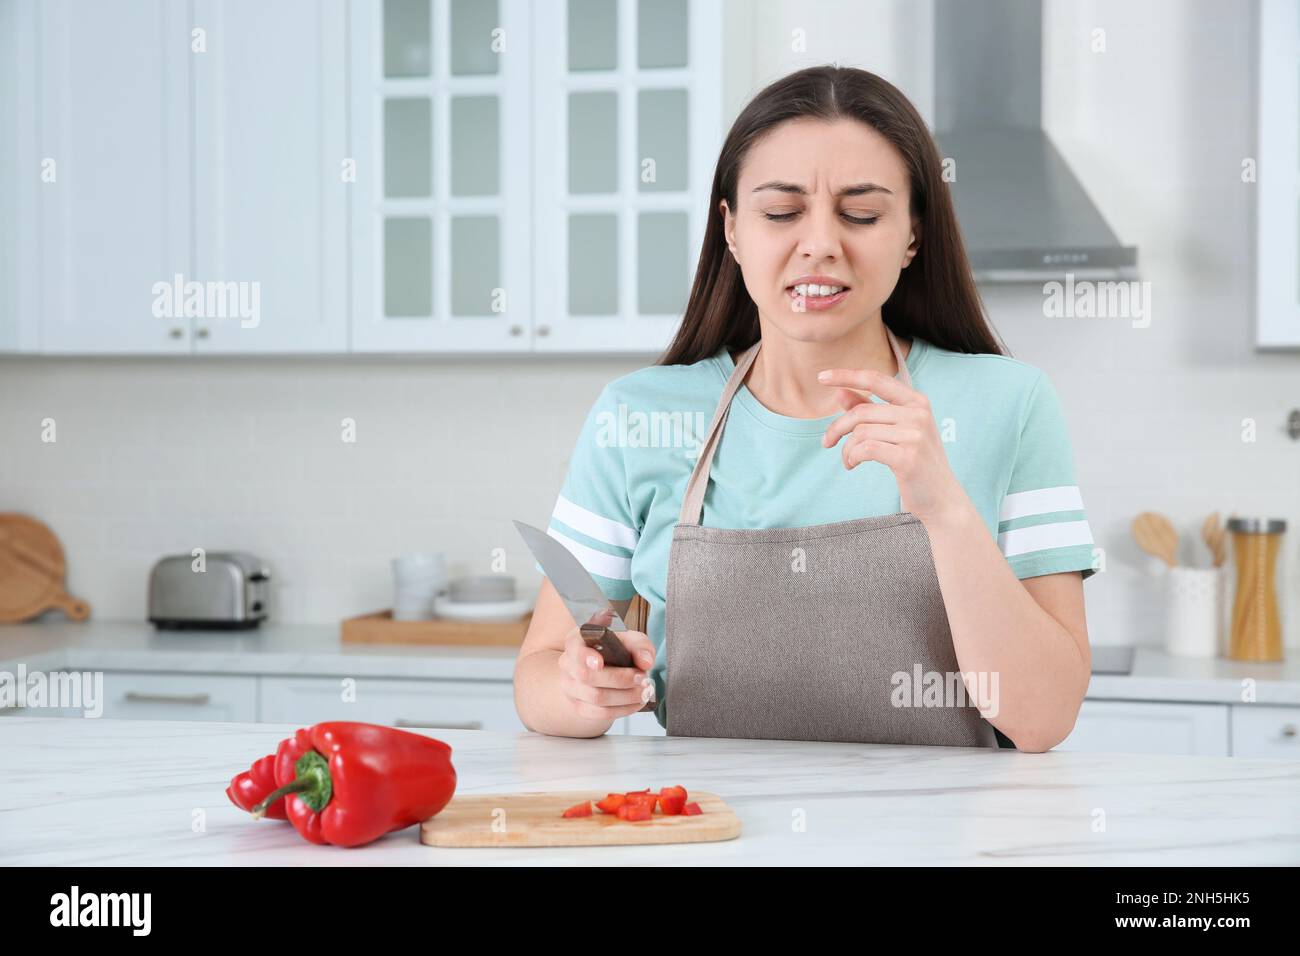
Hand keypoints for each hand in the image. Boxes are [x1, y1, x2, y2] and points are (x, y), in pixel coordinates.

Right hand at [557, 609, 656, 723]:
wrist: (605, 669)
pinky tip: (636, 703)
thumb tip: (645, 663)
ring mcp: (570, 687)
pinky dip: (622, 709)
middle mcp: (568, 664)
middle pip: (587, 676)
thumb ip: (640, 646)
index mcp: (576, 641)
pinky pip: (599, 713)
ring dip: (626, 697)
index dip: (585, 656)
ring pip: (596, 697)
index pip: (574, 648)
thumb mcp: (629, 641)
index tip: (599, 663)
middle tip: (643, 678)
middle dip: (620, 679)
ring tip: (644, 691)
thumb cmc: (615, 650)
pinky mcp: (578, 706)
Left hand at [816, 366, 966, 524]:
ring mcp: (915, 435)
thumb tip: (839, 392)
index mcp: (917, 401)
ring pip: (861, 432)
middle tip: (827, 442)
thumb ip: (870, 410)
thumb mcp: (896, 431)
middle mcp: (919, 413)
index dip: (847, 376)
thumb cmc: (916, 462)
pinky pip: (865, 449)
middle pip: (862, 411)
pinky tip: (853, 465)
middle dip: (837, 428)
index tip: (821, 377)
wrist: (941, 498)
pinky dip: (851, 457)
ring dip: (846, 449)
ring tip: (848, 461)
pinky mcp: (908, 457)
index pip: (876, 379)